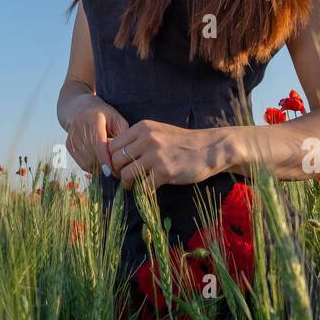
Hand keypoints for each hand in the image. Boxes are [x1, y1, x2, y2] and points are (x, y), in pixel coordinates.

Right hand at [64, 96, 129, 177]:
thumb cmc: (104, 115)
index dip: (104, 158)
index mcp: (93, 117)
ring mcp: (71, 136)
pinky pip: (81, 162)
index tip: (111, 171)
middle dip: (104, 166)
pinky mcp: (68, 144)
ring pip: (86, 160)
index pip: (97, 142)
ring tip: (110, 167)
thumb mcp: (116, 119)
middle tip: (117, 171)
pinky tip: (100, 164)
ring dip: (99, 168)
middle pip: (91, 153)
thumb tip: (125, 154)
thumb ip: (122, 134)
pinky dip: (92, 167)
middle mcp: (79, 126)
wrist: (79, 108)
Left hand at [107, 120, 223, 190]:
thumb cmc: (181, 142)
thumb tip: (110, 149)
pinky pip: (143, 186)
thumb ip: (136, 139)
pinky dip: (142, 191)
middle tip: (126, 178)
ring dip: (127, 183)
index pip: (113, 145)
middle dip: (118, 172)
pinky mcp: (165, 171)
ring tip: (133, 185)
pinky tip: (148, 189)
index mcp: (142, 128)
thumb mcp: (157, 132)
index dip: (112, 159)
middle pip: (116, 160)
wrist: (209, 148)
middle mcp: (147, 139)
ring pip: (126, 174)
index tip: (120, 166)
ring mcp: (156, 155)